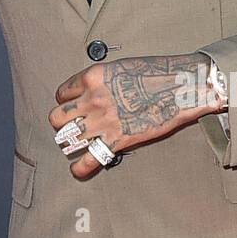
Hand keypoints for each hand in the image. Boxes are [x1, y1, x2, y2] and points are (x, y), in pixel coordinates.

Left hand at [48, 54, 224, 179]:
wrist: (179, 87)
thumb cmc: (156, 73)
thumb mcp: (120, 68)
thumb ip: (102, 81)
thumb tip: (95, 91)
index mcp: (92, 78)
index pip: (62, 93)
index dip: (66, 101)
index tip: (72, 106)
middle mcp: (91, 100)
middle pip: (57, 118)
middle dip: (62, 123)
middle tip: (72, 125)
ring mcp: (102, 122)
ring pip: (66, 138)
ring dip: (69, 143)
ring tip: (75, 145)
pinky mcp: (116, 140)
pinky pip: (87, 160)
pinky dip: (79, 168)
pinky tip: (77, 169)